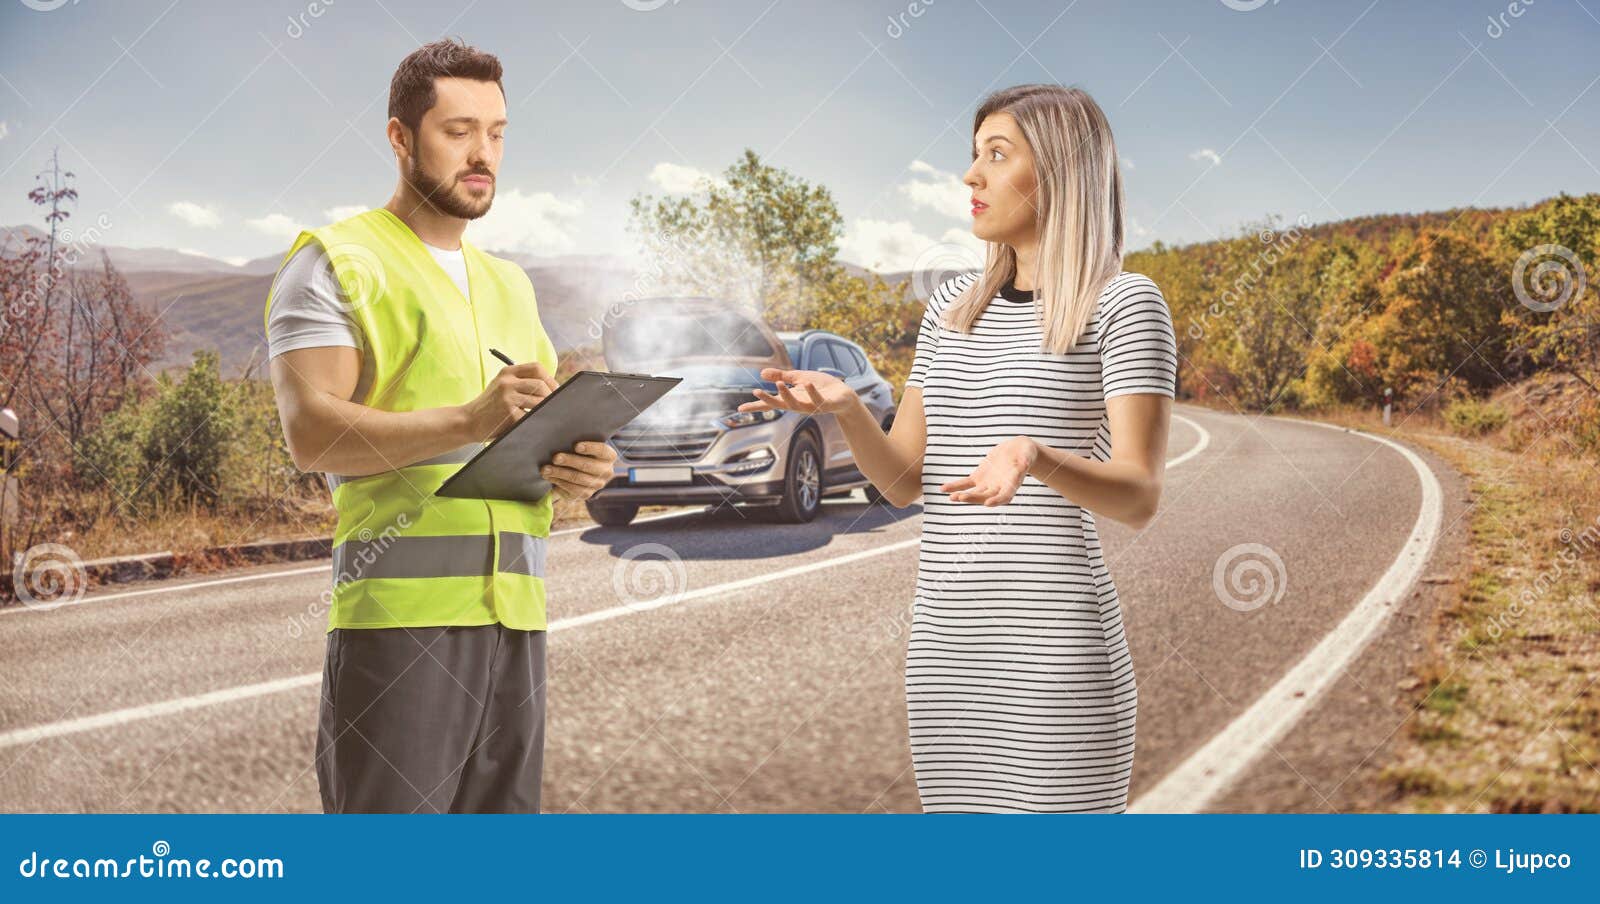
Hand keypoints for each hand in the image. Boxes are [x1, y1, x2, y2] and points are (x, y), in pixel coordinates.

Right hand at [462, 362, 557, 439]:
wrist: (468, 420)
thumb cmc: (489, 406)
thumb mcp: (501, 386)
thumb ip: (521, 383)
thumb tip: (551, 388)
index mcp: (507, 372)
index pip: (536, 367)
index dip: (550, 378)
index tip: (555, 390)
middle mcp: (507, 381)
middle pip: (540, 384)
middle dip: (551, 396)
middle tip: (554, 406)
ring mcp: (507, 397)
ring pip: (539, 400)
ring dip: (545, 409)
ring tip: (545, 415)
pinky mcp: (508, 412)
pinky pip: (531, 415)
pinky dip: (536, 420)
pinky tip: (534, 423)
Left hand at [542, 440, 617, 501]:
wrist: (580, 471)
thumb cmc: (580, 453)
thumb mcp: (583, 446)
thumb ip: (578, 444)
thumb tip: (562, 440)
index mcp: (609, 456)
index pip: (602, 450)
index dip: (590, 448)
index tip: (576, 446)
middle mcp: (607, 472)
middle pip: (587, 465)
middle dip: (569, 461)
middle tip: (555, 458)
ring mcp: (597, 485)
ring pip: (577, 478)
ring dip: (559, 473)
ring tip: (545, 469)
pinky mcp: (587, 494)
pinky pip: (572, 489)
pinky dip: (559, 482)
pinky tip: (549, 477)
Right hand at [738, 368, 855, 414]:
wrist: (844, 395)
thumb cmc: (821, 386)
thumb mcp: (798, 378)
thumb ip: (781, 376)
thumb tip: (761, 373)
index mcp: (791, 398)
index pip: (771, 403)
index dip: (756, 405)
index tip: (740, 408)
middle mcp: (799, 405)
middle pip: (780, 405)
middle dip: (768, 400)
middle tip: (756, 392)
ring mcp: (812, 406)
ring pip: (796, 405)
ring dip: (787, 394)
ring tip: (779, 383)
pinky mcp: (825, 405)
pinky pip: (817, 400)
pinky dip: (812, 393)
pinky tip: (806, 383)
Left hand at [939, 436, 1037, 505]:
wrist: (1018, 451)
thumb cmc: (1026, 453)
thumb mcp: (1027, 455)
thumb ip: (1025, 460)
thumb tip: (1025, 463)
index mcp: (1012, 486)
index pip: (1005, 496)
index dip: (997, 500)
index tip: (988, 504)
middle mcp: (998, 489)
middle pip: (985, 497)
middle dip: (973, 498)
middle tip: (961, 498)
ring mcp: (987, 485)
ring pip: (974, 493)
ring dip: (962, 495)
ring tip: (951, 497)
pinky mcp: (979, 478)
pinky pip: (965, 484)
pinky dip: (955, 486)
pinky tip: (943, 489)